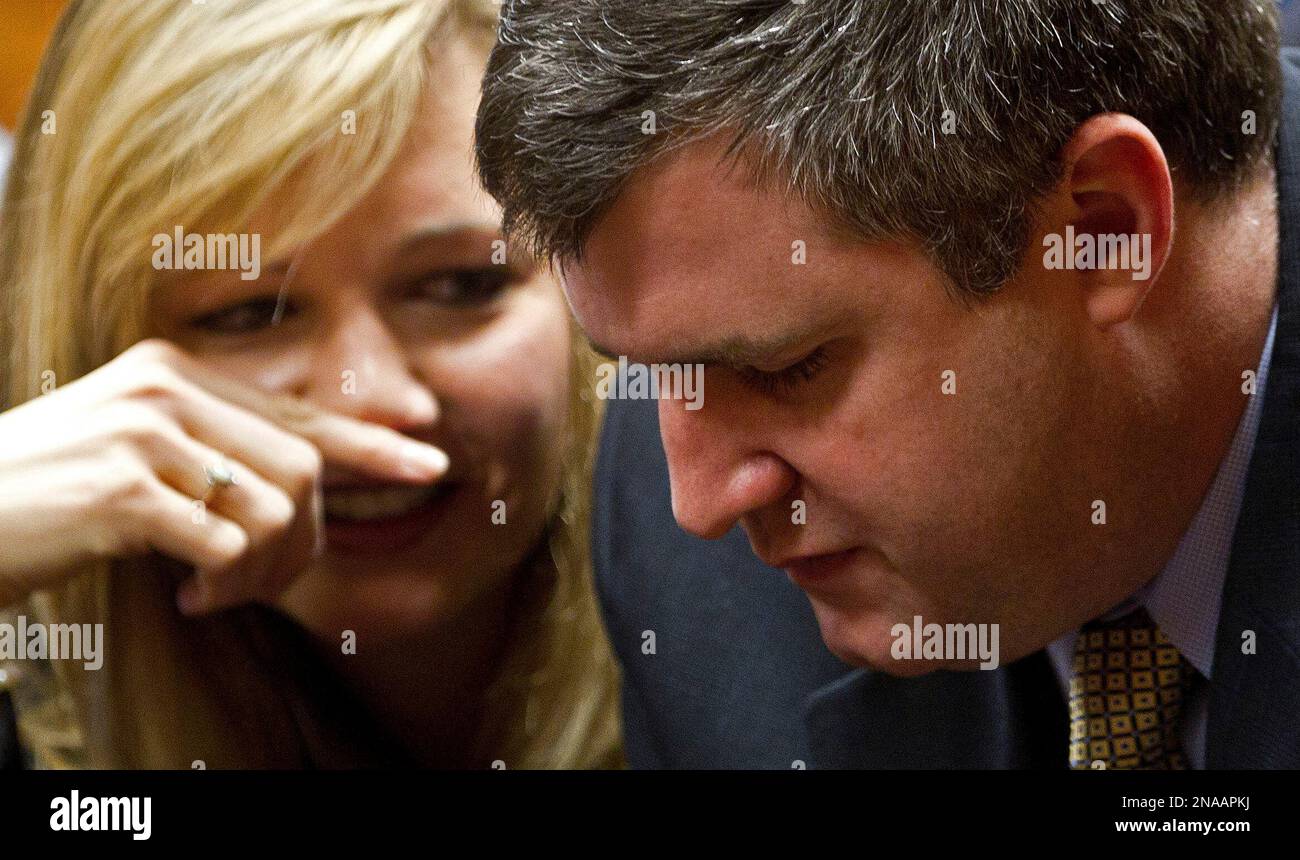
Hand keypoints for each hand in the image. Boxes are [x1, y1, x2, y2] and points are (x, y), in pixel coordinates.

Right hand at [0, 339, 447, 613]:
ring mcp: (143, 436)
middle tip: (267, 584)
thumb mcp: (132, 450)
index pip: (297, 411)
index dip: (369, 443)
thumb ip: (210, 450)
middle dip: (306, 541)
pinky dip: (221, 585)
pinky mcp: (121, 492)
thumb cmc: (45, 493)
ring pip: (273, 510)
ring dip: (261, 572)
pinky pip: (224, 546)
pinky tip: (185, 596)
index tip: (426, 461)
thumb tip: (300, 489)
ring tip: (213, 592)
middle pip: (302, 466)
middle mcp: (165, 389)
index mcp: (173, 372)